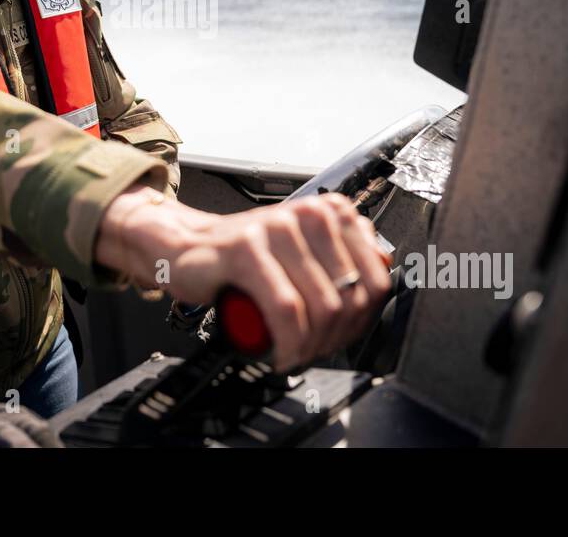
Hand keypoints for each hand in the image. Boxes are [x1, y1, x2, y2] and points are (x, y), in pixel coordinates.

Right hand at [96, 185, 391, 371]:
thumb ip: (343, 256)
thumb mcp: (301, 253)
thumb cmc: (245, 255)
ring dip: (311, 346)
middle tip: (312, 352)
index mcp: (331, 213)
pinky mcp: (247, 249)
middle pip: (348, 297)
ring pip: (320, 306)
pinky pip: (285, 309)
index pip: (374, 279)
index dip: (361, 321)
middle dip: (333, 339)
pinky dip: (288, 342)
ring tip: (295, 355)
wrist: (187, 247)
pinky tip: (280, 354)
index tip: (339, 337)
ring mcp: (277, 229)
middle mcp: (309, 214)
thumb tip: (381, 272)